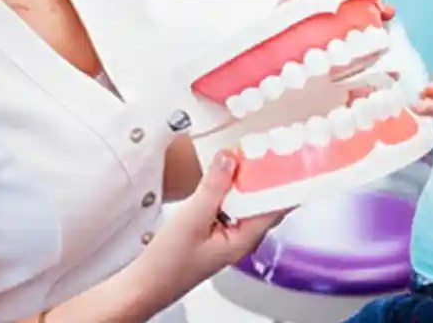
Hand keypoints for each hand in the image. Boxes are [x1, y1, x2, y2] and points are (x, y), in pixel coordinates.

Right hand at [142, 151, 287, 296]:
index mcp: (245, 239)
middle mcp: (242, 239)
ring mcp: (229, 236)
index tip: (285, 157)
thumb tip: (231, 158)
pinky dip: (230, 191)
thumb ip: (213, 187)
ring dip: (246, 182)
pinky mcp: (216, 233)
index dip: (283, 181)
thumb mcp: (192, 217)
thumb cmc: (168, 262)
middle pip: (264, 203)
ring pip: (247, 204)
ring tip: (246, 155)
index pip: (277, 206)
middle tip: (264, 147)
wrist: (146, 284)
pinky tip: (223, 176)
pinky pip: (231, 207)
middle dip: (265, 177)